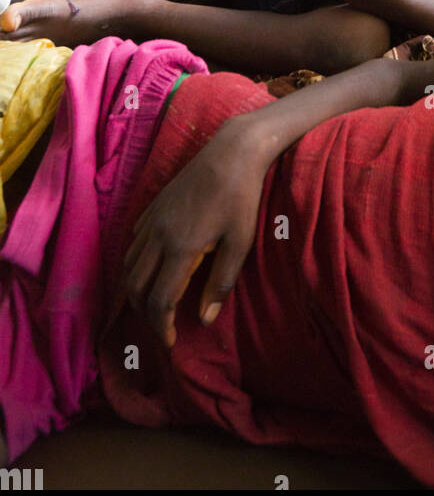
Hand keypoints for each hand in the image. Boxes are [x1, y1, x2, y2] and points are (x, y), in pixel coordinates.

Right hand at [123, 118, 266, 347]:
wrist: (232, 151)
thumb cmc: (242, 197)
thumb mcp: (240, 242)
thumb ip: (221, 283)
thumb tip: (205, 319)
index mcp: (181, 248)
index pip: (159, 301)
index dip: (162, 328)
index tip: (171, 343)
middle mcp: (158, 236)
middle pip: (136, 288)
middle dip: (145, 315)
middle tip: (162, 328)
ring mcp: (153, 219)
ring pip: (129, 265)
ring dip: (136, 290)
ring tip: (154, 304)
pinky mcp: (153, 205)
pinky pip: (133, 242)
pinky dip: (135, 263)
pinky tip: (151, 268)